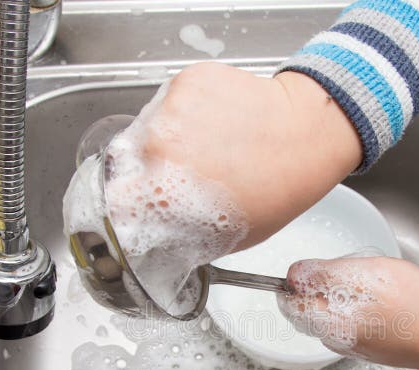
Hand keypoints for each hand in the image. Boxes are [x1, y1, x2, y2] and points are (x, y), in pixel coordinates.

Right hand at [121, 62, 361, 251]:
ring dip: (168, 141)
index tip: (138, 207)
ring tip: (207, 148)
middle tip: (188, 175)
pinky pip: (170, 103)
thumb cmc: (275, 189)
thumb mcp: (224, 237)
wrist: (304, 135)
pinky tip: (215, 125)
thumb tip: (157, 238)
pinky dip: (186, 114)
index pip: (114, 206)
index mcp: (160, 196)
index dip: (125, 208)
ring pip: (148, 130)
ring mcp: (168, 112)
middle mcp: (155, 152)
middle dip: (150, 172)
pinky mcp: (183, 83)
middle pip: (129, 164)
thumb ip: (179, 236)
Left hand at [279, 256, 418, 369]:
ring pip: (318, 318)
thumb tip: (296, 274)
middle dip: (310, 290)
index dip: (298, 276)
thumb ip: (329, 273)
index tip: (313, 268)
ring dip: (326, 301)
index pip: (290, 295)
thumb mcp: (373, 272)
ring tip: (358, 288)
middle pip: (300, 309)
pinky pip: (336, 328)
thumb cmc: (418, 303)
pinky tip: (369, 304)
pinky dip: (343, 313)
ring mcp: (345, 346)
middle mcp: (332, 337)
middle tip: (336, 275)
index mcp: (331, 318)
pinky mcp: (358, 351)